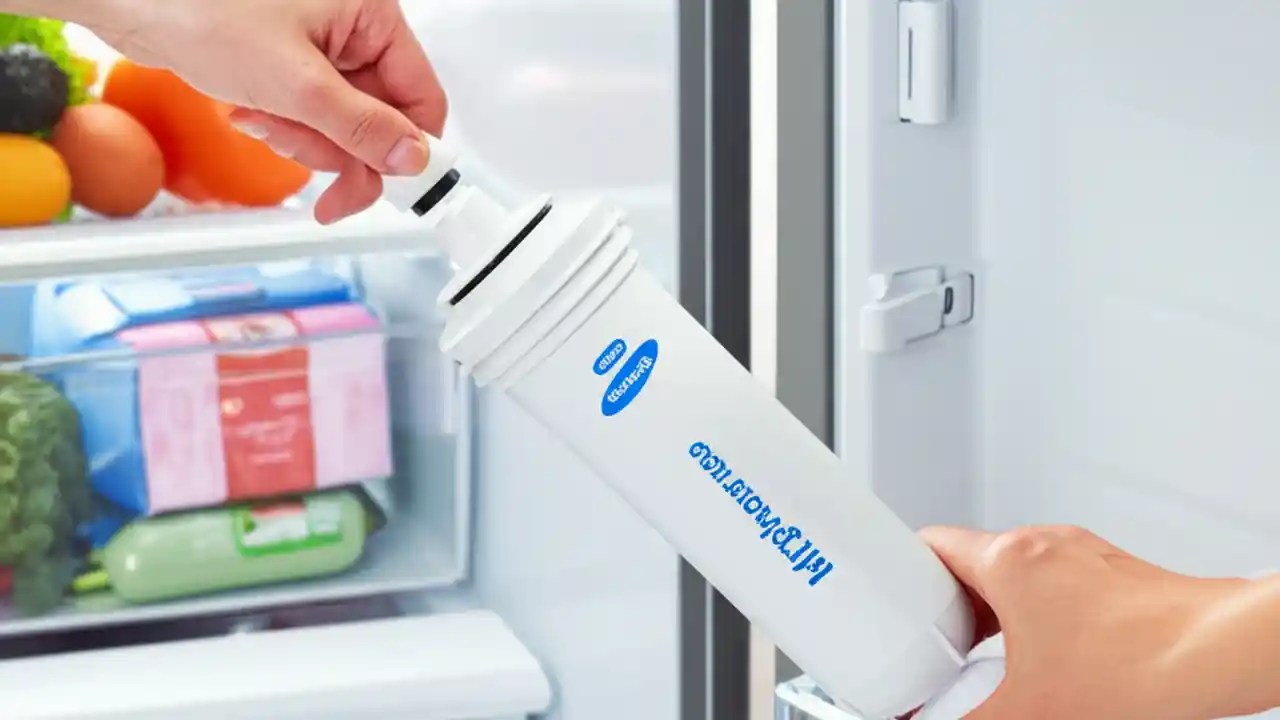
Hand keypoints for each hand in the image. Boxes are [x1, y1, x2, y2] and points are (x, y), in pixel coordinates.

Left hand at [83, 0, 446, 223]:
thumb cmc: (201, 9)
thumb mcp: (296, 84)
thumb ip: (362, 127)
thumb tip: (413, 159)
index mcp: (372, 15)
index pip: (421, 98)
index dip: (407, 150)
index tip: (393, 190)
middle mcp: (352, 29)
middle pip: (381, 120)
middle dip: (340, 150)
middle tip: (321, 185)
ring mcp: (321, 47)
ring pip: (343, 125)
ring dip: (304, 141)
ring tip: (263, 120)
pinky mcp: (289, 64)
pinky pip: (310, 117)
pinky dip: (284, 127)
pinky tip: (251, 112)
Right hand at [920, 525, 1262, 719]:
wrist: (1217, 654)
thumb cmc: (1141, 665)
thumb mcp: (1029, 710)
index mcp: (1008, 560)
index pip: (929, 542)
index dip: (900, 570)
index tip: (892, 598)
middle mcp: (1042, 545)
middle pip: (968, 561)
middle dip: (948, 605)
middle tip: (937, 643)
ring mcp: (1080, 555)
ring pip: (1014, 573)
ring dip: (995, 611)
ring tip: (991, 656)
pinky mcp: (1111, 572)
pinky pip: (1053, 583)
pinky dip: (1036, 613)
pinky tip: (1048, 656)